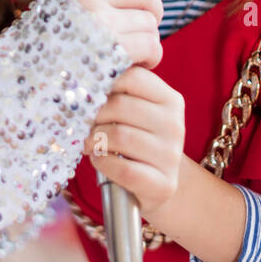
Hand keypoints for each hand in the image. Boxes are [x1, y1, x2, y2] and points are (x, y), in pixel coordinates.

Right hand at [58, 0, 162, 68]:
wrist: (30, 83)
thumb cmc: (53, 45)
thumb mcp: (64, 3)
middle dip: (153, 11)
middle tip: (143, 28)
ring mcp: (98, 22)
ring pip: (149, 20)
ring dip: (150, 38)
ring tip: (137, 50)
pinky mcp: (111, 49)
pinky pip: (151, 44)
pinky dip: (152, 56)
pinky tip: (140, 63)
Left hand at [87, 67, 184, 218]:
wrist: (159, 184)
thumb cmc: (137, 140)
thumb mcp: (137, 112)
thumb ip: (120, 92)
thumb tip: (86, 80)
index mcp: (171, 100)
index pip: (132, 77)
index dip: (105, 85)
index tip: (96, 98)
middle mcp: (174, 125)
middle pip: (121, 106)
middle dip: (95, 116)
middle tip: (87, 126)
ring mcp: (170, 155)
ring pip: (120, 136)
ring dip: (95, 140)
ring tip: (90, 144)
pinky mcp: (163, 183)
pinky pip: (123, 168)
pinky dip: (103, 162)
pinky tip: (100, 160)